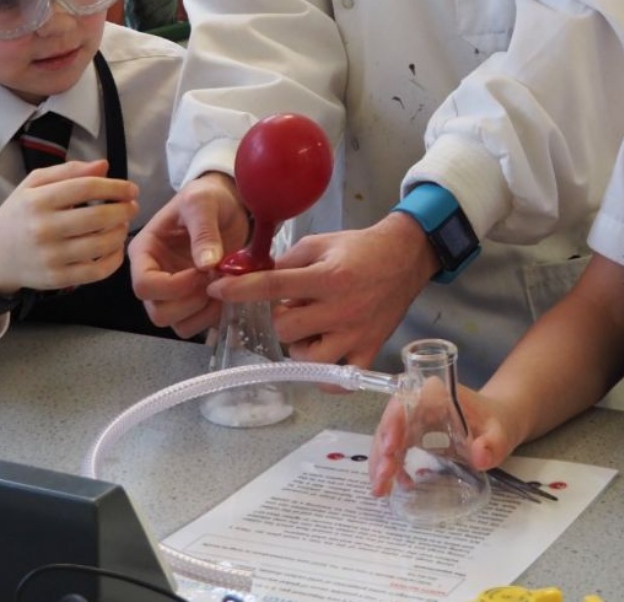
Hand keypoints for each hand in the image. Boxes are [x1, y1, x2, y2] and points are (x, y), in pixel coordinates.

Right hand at [0, 159, 138, 293]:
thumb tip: (104, 166)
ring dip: (121, 232)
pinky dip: (115, 259)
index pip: (87, 188)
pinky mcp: (58, 279)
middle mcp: (44, 229)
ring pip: (102, 244)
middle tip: (132, 206)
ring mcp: (51, 257)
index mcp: (38, 200)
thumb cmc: (19, 214)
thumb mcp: (33, 184)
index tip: (131, 189)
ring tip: (122, 225)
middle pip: (100, 216)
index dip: (116, 187)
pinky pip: (97, 271)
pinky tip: (115, 248)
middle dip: (125, 209)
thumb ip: (69, 171)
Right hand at [129, 171, 251, 337]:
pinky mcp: (192, 300)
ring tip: (223, 286)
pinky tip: (227, 293)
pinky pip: (196, 324)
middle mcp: (154, 276)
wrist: (227, 203)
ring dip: (203, 312)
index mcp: (145, 252)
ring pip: (177, 324)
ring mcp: (173, 292)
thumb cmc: (208, 197)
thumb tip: (206, 265)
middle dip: (190, 302)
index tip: (203, 271)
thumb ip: (203, 231)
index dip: (173, 286)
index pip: (144, 285)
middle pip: (158, 312)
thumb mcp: (203, 203)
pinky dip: (212, 316)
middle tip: (215, 279)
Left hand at [207, 212, 438, 368]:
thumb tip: (256, 277)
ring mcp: (356, 334)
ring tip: (309, 328)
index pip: (273, 286)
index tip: (218, 289)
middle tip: (291, 306)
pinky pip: (338, 380)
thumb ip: (288, 261)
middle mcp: (341, 309)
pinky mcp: (370, 350)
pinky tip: (324, 353)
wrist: (405, 256)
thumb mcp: (321, 242)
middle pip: (285, 329)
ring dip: (299, 345)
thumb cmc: (360, 247)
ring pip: (306, 358)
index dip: (240, 289)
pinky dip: (325, 375)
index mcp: (328, 277)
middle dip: (279, 317)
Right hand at [368, 384, 519, 496]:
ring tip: (380, 489)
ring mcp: (414, 416)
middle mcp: (420, 400)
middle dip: (382, 450)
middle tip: (382, 480)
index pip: (406, 400)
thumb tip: (480, 456)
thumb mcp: (501, 432)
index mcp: (437, 392)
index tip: (391, 448)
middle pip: (392, 421)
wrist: (499, 421)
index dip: (393, 422)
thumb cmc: (498, 421)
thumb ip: (494, 444)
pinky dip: (390, 466)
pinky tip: (395, 485)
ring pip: (387, 435)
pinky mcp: (413, 432)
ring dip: (380, 462)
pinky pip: (394, 447)